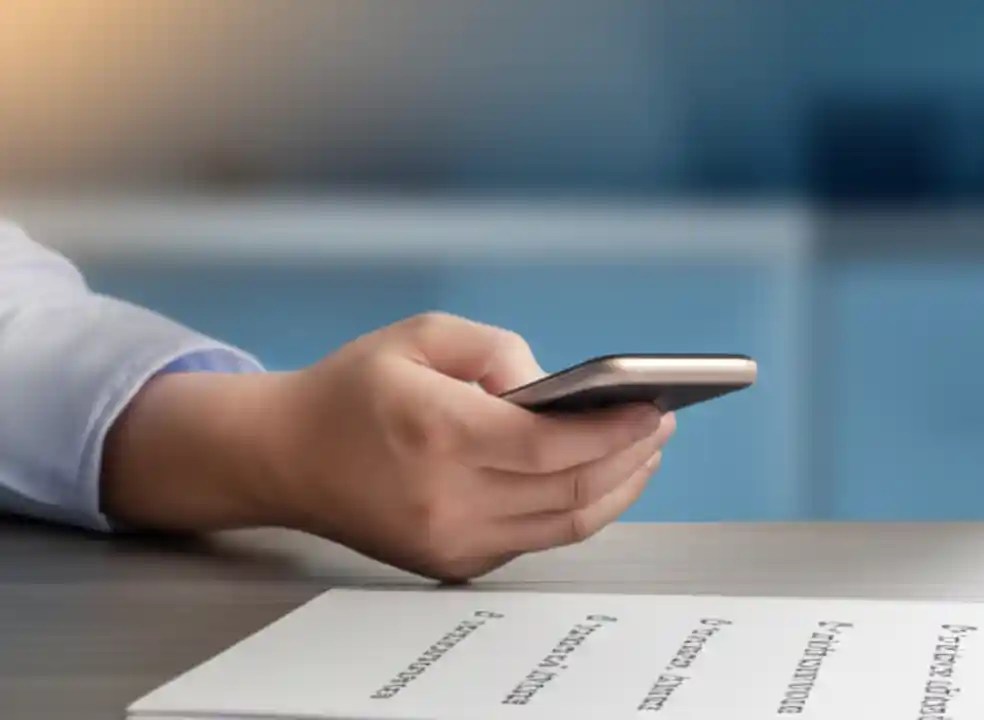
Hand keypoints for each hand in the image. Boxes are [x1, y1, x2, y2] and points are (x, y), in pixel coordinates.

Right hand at [101, 313, 674, 582]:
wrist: (286, 456)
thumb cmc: (353, 389)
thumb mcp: (420, 336)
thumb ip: (498, 352)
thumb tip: (557, 391)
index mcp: (438, 433)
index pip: (551, 446)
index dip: (614, 431)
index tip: (654, 410)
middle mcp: (447, 498)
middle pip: (570, 490)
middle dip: (629, 456)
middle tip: (660, 425)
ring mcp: (451, 540)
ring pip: (564, 525)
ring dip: (616, 488)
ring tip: (644, 451)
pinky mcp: (453, 561)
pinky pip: (537, 539)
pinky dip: (578, 509)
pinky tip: (598, 476)